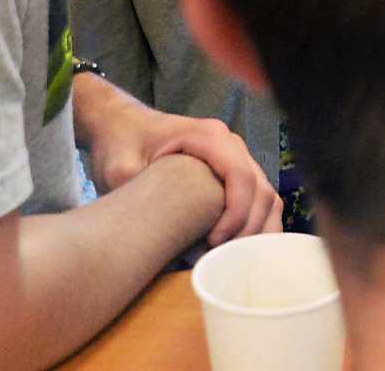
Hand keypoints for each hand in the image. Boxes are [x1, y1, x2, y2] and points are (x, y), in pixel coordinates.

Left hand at [75, 76, 280, 243]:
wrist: (123, 126)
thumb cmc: (122, 143)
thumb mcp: (118, 168)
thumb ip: (136, 196)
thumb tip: (151, 235)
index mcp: (209, 137)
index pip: (241, 176)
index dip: (236, 213)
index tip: (213, 242)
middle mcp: (231, 145)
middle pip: (261, 189)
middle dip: (247, 229)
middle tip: (221, 259)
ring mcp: (236, 158)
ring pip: (266, 196)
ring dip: (256, 230)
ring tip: (230, 258)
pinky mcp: (232, 174)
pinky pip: (257, 200)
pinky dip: (254, 225)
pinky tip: (235, 249)